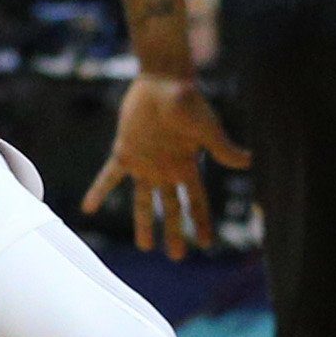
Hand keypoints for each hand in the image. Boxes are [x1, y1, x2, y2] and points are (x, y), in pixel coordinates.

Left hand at [81, 74, 249, 255]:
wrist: (162, 80)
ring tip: (144, 246)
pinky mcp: (125, 151)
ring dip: (143, 222)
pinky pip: (110, 176)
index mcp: (188, 166)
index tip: (206, 244)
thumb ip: (222, 147)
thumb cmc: (188, 101)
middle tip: (175, 256)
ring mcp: (145, 163)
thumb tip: (248, 162)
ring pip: (144, 200)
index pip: (197, 202)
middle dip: (174, 232)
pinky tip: (87, 208)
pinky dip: (98, 191)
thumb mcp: (207, 127)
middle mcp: (167, 169)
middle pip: (172, 208)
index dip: (202, 223)